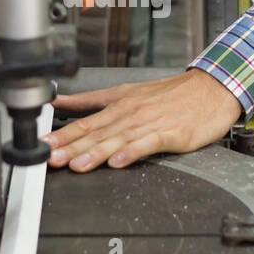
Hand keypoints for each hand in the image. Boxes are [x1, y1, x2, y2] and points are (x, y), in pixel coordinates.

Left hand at [46, 69, 244, 171]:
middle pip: (96, 132)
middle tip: (50, 158)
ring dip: (95, 153)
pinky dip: (132, 152)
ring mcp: (150, 123)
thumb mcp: (127, 91)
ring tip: (76, 165)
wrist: (212, 88)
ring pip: (118, 139)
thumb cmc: (172, 94)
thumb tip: (59, 101)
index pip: (85, 122)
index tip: (42, 144)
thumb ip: (91, 99)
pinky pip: (148, 143)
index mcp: (119, 104)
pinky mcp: (171, 133)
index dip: (62, 134)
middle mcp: (131, 113)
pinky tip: (118, 162)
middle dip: (71, 147)